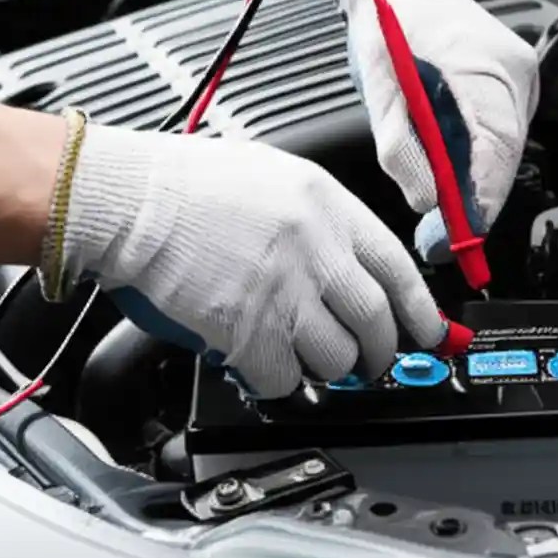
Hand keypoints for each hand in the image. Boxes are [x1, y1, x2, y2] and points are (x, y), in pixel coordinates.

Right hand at [52, 124, 447, 398]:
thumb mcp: (277, 176)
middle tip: (370, 362)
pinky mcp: (247, 329)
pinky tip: (264, 366)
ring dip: (329, 368)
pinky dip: (279, 381)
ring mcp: (284, 291)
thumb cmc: (187, 183)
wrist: (126, 199)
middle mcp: (316, 249)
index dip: (421, 309)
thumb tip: (352, 261)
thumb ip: (321, 219)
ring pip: (337, 356)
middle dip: (379, 352)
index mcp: (329, 206)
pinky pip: (284, 377)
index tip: (430, 333)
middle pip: (375, 321)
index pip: (398, 268)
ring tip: (312, 360)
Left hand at [313, 0, 538, 261]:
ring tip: (443, 221)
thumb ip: (400, 150)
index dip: (482, 201)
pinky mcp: (510, 87)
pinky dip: (477, 165)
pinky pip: (501, 136)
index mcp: (486, 67)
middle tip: (443, 243)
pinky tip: (452, 183)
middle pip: (506, 157)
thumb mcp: (381, 90)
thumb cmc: (386, 21)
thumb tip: (425, 201)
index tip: (462, 238)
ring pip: (505, 151)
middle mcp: (515, 73)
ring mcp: (518, 79)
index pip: (496, 148)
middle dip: (476, 205)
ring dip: (476, 187)